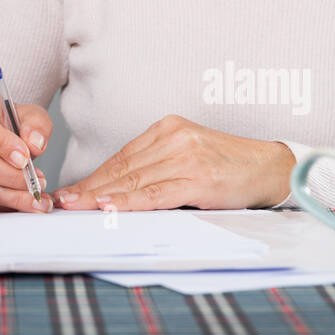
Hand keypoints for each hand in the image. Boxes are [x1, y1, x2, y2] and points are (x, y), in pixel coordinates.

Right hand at [0, 92, 53, 212]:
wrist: (1, 138)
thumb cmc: (12, 124)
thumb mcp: (31, 115)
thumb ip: (37, 124)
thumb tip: (34, 143)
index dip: (0, 143)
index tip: (25, 158)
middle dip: (10, 175)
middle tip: (36, 181)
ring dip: (9, 195)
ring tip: (34, 194)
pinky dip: (0, 207)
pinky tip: (21, 203)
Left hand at [52, 115, 294, 211]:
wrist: (272, 167)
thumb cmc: (231, 165)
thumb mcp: (190, 155)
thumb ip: (159, 165)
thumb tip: (121, 188)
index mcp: (168, 128)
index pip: (122, 156)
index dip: (94, 175)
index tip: (71, 189)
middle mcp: (173, 138)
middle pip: (122, 167)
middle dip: (89, 186)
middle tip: (62, 200)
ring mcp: (185, 157)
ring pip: (134, 180)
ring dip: (101, 196)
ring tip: (76, 206)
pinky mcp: (198, 178)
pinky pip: (156, 193)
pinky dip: (129, 201)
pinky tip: (110, 206)